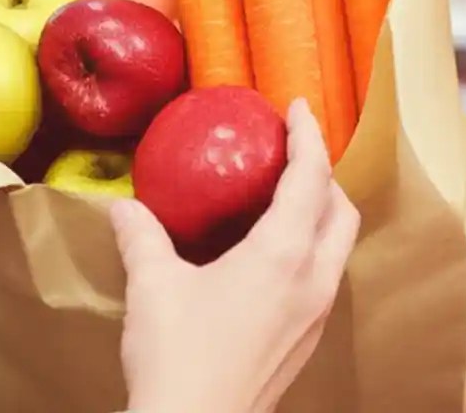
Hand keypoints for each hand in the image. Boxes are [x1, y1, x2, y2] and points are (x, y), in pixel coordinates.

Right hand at [112, 100, 359, 412]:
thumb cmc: (176, 358)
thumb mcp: (152, 287)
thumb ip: (142, 237)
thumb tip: (124, 207)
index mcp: (282, 256)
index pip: (311, 179)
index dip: (309, 138)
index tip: (302, 108)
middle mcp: (312, 282)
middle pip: (341, 211)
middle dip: (325, 174)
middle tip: (294, 152)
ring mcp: (315, 316)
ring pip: (337, 247)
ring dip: (322, 213)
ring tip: (286, 197)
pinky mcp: (306, 342)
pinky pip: (323, 278)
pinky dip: (310, 248)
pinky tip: (271, 255)